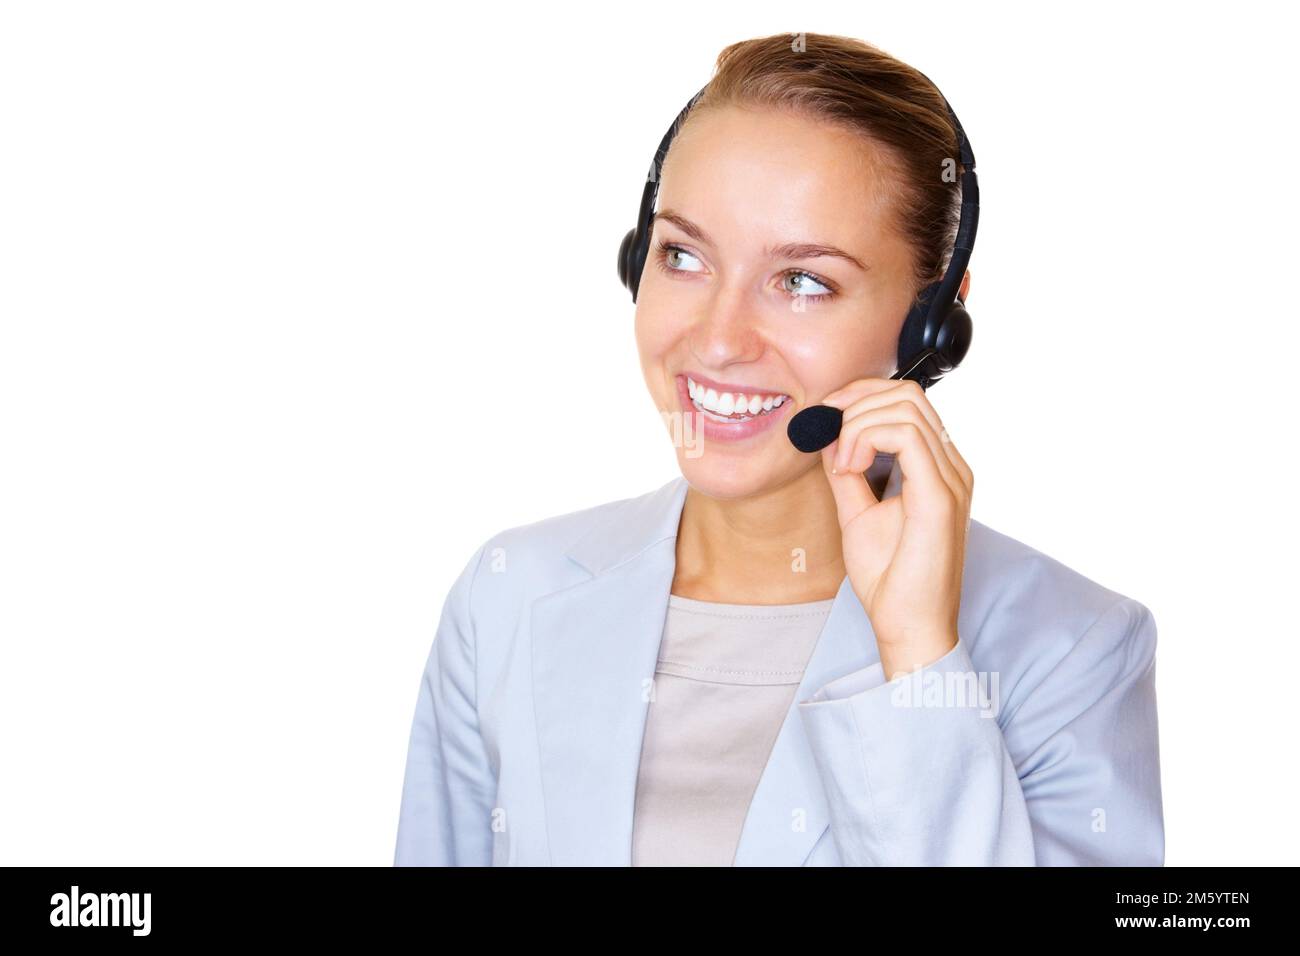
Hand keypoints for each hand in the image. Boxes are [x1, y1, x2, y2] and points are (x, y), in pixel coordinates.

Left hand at [819, 378, 973, 680]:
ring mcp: (952, 480)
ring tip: (842, 463)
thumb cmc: (890, 579)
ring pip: (906, 408)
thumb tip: (828, 436)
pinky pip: (907, 437)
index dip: (861, 395)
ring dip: (858, 424)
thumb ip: (846, 473)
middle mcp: (952, 468)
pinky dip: (866, 439)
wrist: (908, 626)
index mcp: (938, 469)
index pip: (908, 402)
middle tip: (826, 431)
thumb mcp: (857, 512)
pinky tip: (850, 469)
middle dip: (856, 401)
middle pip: (908, 395)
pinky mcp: (940, 497)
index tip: (825, 415)